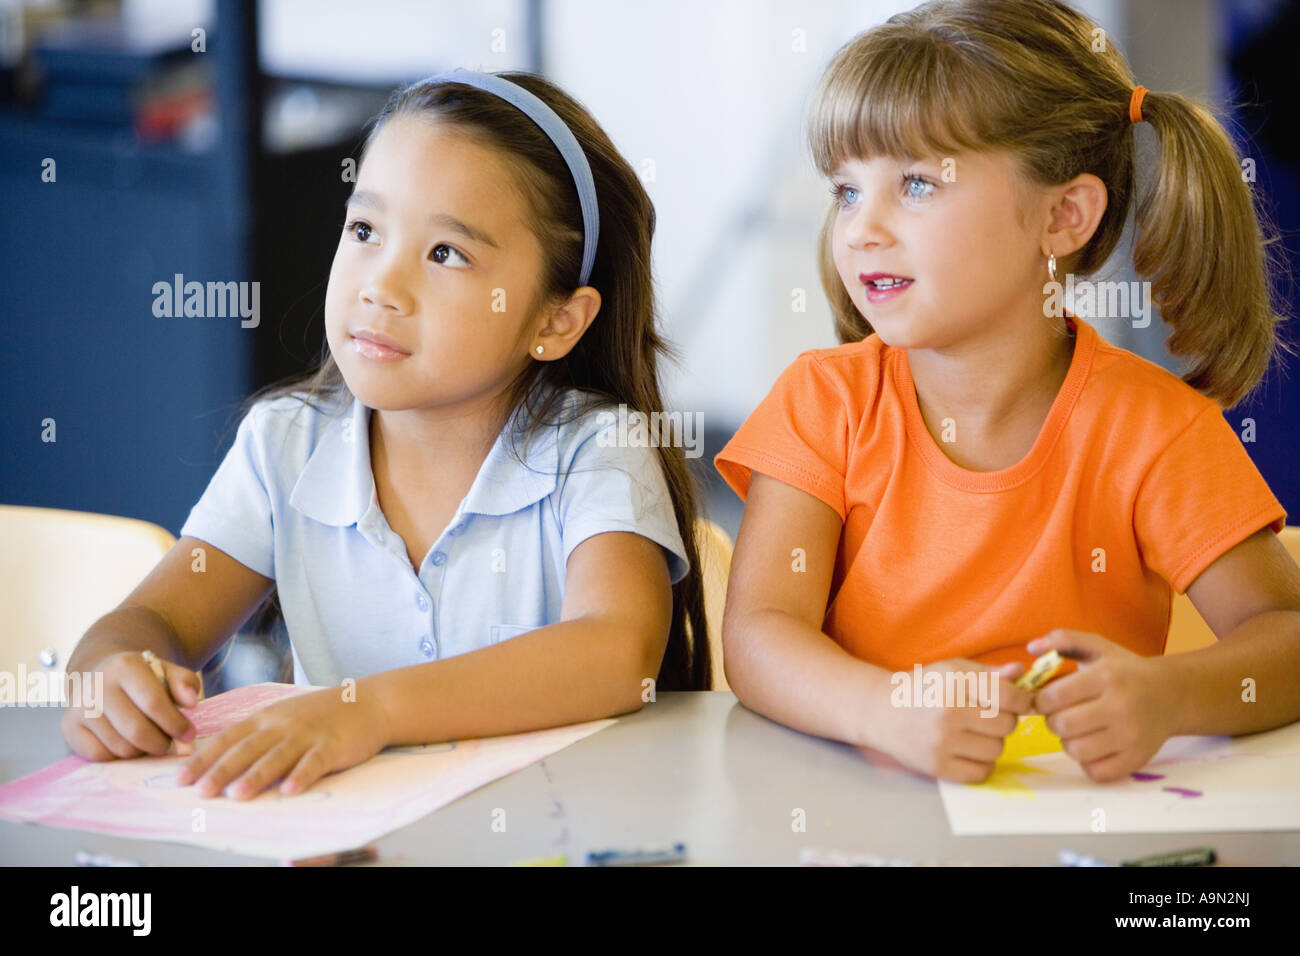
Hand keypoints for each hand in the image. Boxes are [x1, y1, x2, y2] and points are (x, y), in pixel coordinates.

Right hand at [61, 650, 199, 760]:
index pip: (153, 703)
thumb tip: (191, 702)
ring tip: (151, 740)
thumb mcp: (165, 671)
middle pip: (136, 730)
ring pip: (120, 747)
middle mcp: (97, 686)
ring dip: (142, 751)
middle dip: (161, 743)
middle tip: (171, 744)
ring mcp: (79, 707)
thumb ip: (184, 682)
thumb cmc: (140, 677)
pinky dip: (119, 756)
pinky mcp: (69, 727)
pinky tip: (128, 743)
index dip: (176, 724)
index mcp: (125, 667)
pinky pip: (100, 756)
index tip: (189, 734)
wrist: (98, 673)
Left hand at [173, 686, 390, 799]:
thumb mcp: (283, 716)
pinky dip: (301, 776)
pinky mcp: (333, 746)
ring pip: (278, 756)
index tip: (181, 779)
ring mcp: (309, 734)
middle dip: (222, 770)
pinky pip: (315, 762)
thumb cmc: (321, 714)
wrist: (368, 702)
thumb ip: (256, 735)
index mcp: (266, 717)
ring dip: (257, 776)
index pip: (228, 738)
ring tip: (238, 795)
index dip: (204, 758)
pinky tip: (290, 791)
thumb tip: (219, 760)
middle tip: (202, 792)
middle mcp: (283, 724)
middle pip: (248, 749)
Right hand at [872, 658, 1033, 782]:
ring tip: (973, 732)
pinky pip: (982, 772)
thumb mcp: (952, 669)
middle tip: (984, 716)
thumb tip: (1021, 673)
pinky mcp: (937, 766)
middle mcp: (949, 712)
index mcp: (955, 682)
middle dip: (1002, 720)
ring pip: (997, 750)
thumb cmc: (923, 687)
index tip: (1016, 702)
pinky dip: (981, 763)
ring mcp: (942, 742)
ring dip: (991, 742)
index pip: (1010, 697)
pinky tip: (967, 750)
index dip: (1022, 701)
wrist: (880, 711)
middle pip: (1007, 725)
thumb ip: (988, 672)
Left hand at [1028, 629, 1175, 781]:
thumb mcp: (1097, 647)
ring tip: (1079, 729)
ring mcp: (1131, 736)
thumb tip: (1031, 648)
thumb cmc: (1124, 670)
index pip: (1053, 697)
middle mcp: (1121, 706)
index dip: (1041, 700)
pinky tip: (1094, 746)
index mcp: (1107, 676)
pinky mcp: (1138, 759)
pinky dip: (1088, 762)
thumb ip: (1062, 640)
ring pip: (1075, 750)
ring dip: (1069, 741)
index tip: (1048, 699)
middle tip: (1063, 714)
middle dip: (1053, 720)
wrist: (1171, 695)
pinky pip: (1095, 772)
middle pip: (1061, 725)